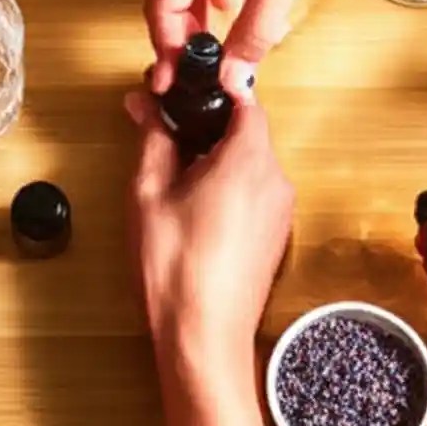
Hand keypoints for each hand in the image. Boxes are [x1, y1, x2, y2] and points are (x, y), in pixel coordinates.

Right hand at [124, 91, 293, 425]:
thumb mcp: (149, 193)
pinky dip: (226, 187)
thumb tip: (146, 106)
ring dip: (214, 159)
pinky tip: (192, 208)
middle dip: (205, 127)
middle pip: (245, 131)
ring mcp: (280, 210)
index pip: (242, 99)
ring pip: (248, 163)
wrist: (202, 337)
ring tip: (172, 179)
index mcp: (248, 160)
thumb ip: (152, 138)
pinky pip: (253, 192)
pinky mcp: (275, 234)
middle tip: (164, 133)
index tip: (183, 88)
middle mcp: (275, 180)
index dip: (211, 89)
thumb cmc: (176, 272)